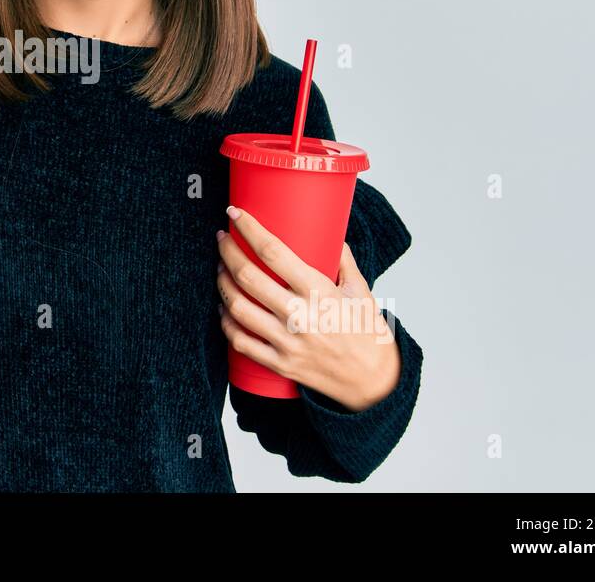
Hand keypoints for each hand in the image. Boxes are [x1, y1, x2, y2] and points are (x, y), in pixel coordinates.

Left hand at [215, 205, 399, 411]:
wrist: (374, 381)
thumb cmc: (368, 332)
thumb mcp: (361, 290)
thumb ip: (343, 259)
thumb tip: (330, 232)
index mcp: (320, 292)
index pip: (274, 252)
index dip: (249, 229)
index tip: (236, 213)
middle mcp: (299, 316)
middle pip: (248, 277)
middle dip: (228, 252)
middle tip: (222, 239)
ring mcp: (287, 342)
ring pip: (238, 308)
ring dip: (222, 284)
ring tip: (220, 269)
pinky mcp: (279, 363)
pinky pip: (240, 341)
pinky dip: (226, 322)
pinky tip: (224, 308)